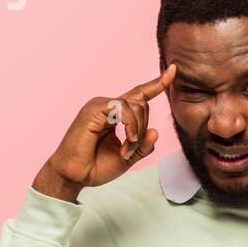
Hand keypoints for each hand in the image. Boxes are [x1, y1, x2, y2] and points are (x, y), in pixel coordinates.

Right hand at [33, 64, 176, 200]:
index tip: (174, 70)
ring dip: (137, 131)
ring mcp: (100, 105)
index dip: (158, 83)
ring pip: (135, 105)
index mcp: (116, 114)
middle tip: (131, 149)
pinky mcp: (94, 109)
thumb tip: (156, 131)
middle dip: (143, 128)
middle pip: (142, 102)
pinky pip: (123, 108)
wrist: (74, 176)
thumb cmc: (96, 167)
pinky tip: (126, 142)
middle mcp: (108, 105)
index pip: (140, 94)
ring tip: (126, 149)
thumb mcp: (128, 158)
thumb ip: (143, 146)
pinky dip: (131, 126)